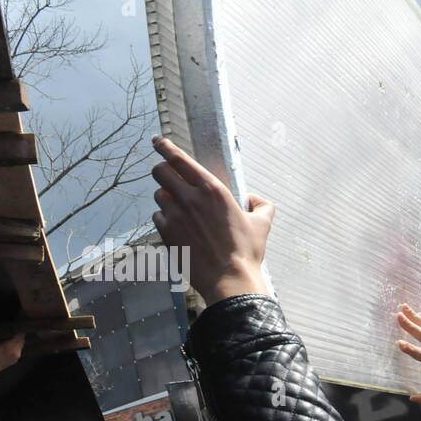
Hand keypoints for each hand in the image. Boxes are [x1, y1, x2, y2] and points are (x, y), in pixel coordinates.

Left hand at [149, 136, 275, 304]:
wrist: (229, 279)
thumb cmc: (246, 252)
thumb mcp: (262, 224)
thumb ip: (261, 205)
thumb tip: (254, 199)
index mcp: (212, 189)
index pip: (178, 158)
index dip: (164, 146)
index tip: (158, 141)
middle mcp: (190, 198)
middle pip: (160, 171)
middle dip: (163, 172)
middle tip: (170, 179)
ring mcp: (175, 215)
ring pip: (158, 195)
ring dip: (166, 198)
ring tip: (181, 210)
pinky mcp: (166, 233)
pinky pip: (158, 217)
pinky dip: (165, 219)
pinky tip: (179, 228)